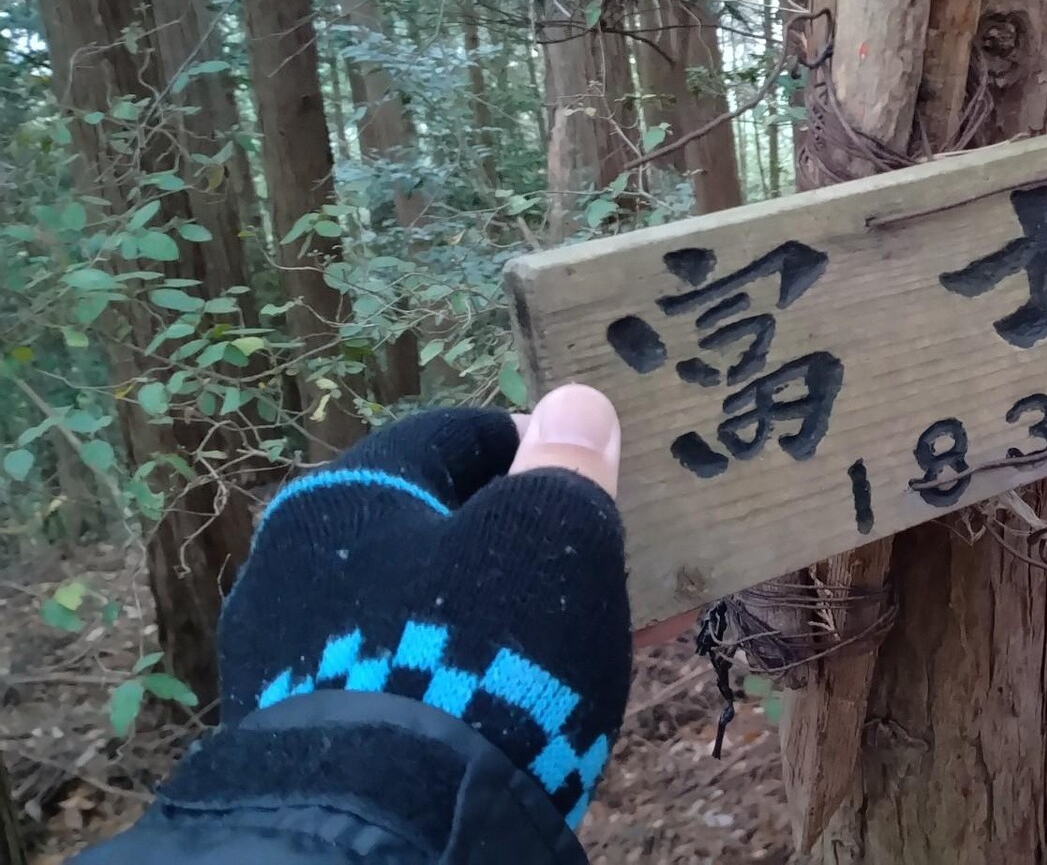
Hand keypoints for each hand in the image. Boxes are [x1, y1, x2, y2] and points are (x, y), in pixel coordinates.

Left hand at [219, 384, 636, 826]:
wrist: (393, 818)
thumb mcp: (553, 535)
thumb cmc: (481, 648)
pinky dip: (453, 676)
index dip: (532, 446)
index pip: (451, 435)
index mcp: (345, 492)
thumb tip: (575, 401)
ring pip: (410, 607)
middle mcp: (291, 562)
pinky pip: (395, 678)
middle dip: (507, 540)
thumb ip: (568, 462)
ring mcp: (285, 657)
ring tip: (557, 644)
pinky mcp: (301, 735)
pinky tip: (505, 706)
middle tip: (579, 568)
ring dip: (481, 612)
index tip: (587, 478)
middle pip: (426, 526)